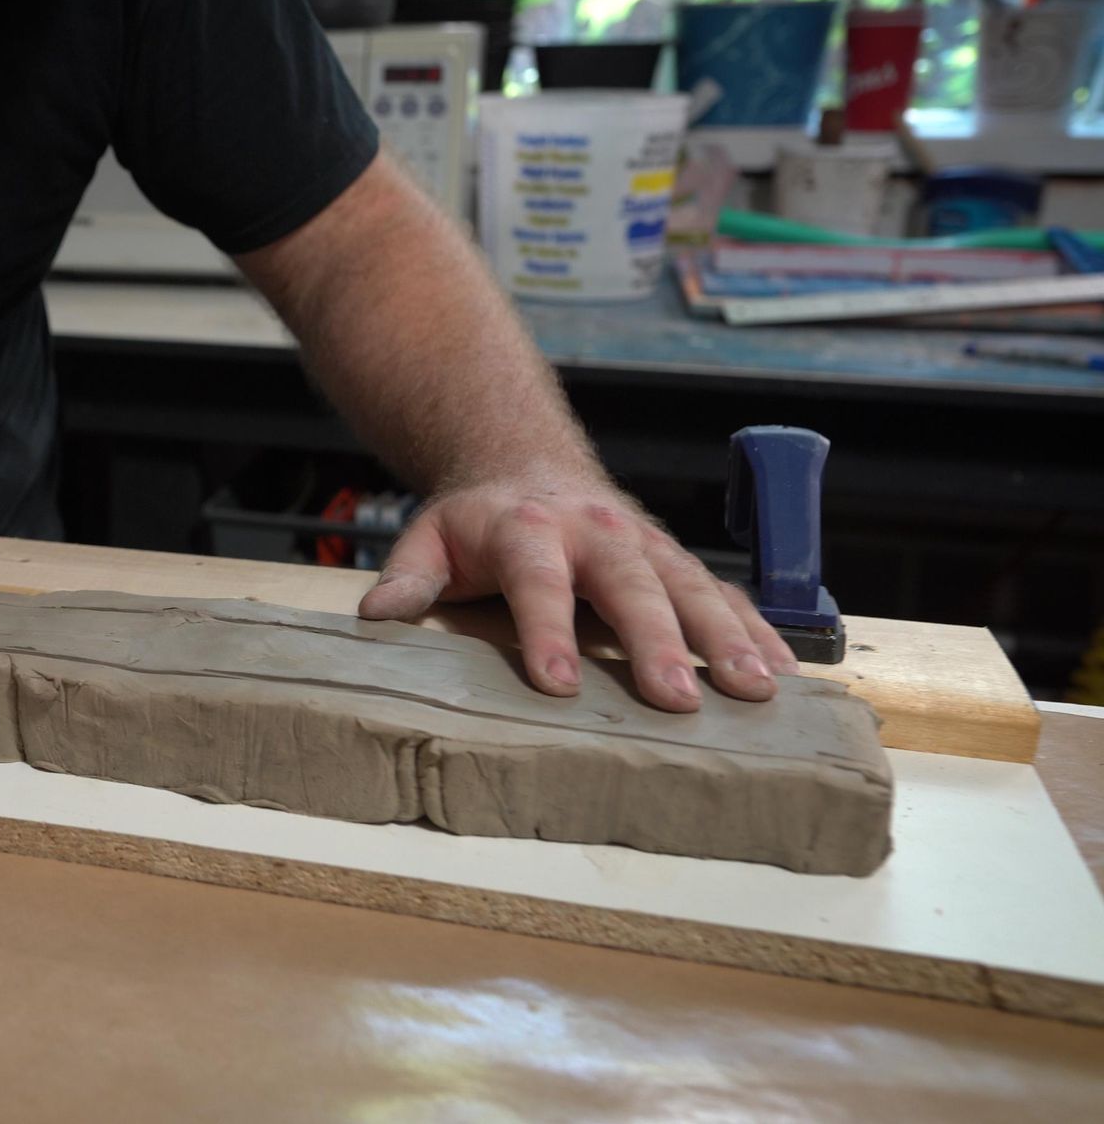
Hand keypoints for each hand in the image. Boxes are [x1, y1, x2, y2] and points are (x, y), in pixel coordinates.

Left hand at [356, 478, 796, 711]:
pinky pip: (722, 593)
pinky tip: (784, 674)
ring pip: (691, 587)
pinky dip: (756, 630)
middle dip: (658, 641)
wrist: (524, 462)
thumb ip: (408, 577)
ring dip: (726, 638)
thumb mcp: (427, 538)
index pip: (537, 581)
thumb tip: (377, 615)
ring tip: (755, 690)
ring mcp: (643, 543)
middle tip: (679, 698)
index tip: (557, 684)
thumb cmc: (477, 519)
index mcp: (527, 530)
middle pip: (631, 585)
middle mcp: (595, 531)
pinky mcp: (675, 559)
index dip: (547, 631)